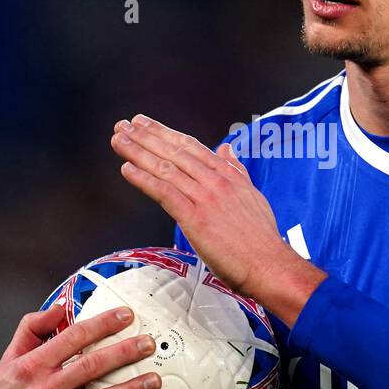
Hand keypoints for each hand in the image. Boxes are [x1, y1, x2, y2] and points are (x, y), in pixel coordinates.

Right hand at [0, 302, 161, 388]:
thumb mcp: (10, 357)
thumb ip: (33, 327)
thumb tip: (60, 306)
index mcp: (33, 365)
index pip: (73, 337)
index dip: (102, 324)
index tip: (126, 315)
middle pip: (91, 367)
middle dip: (124, 353)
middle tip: (149, 344)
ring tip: (155, 381)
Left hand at [110, 114, 326, 325]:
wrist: (269, 264)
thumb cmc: (261, 238)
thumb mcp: (252, 195)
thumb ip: (237, 171)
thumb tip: (227, 151)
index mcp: (227, 175)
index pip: (191, 147)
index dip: (165, 133)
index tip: (146, 124)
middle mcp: (215, 181)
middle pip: (174, 152)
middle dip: (146, 136)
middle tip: (123, 125)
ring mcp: (205, 198)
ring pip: (166, 168)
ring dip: (139, 152)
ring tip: (119, 140)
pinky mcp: (196, 218)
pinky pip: (165, 193)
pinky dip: (144, 179)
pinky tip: (127, 169)